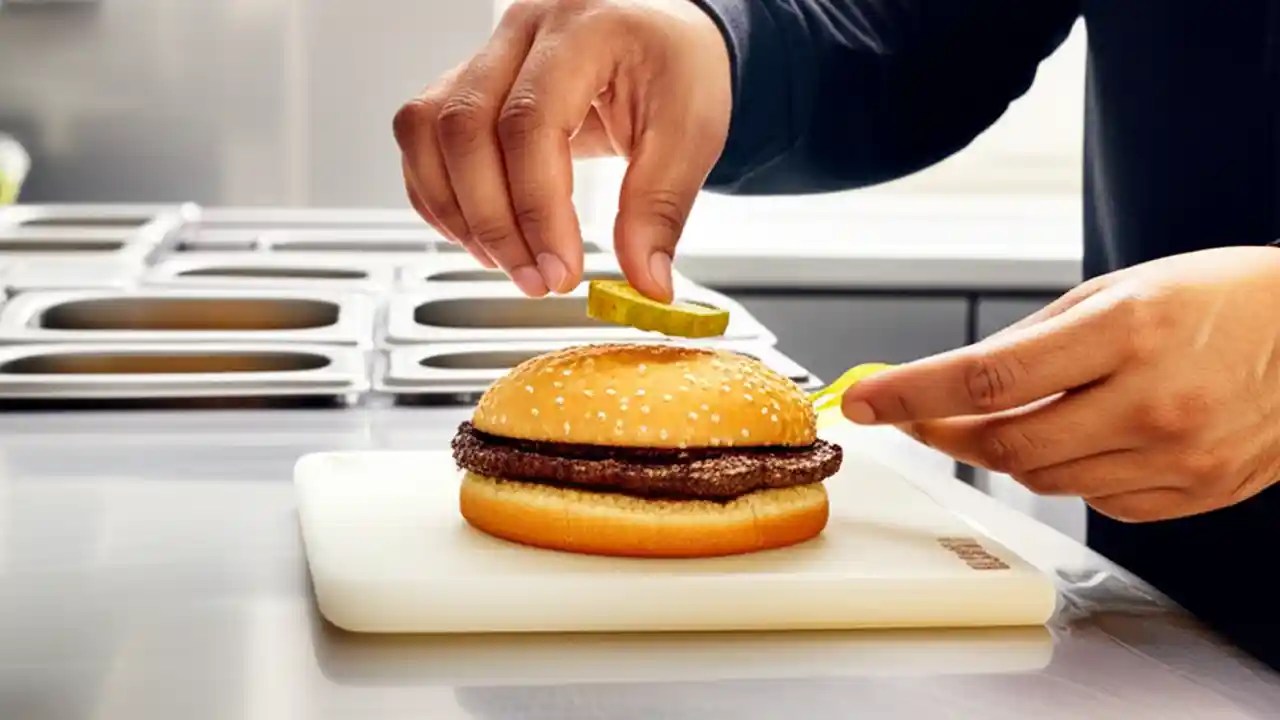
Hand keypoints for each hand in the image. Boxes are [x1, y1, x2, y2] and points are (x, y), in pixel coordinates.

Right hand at [393, 0, 731, 299]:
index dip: (537, 210)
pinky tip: (478, 233)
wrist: (664, 36)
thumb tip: (645, 282)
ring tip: (506, 261)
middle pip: (464, 127)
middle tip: (535, 279)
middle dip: (493, 222)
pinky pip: (422, 135)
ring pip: (426, 128)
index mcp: (584, 28)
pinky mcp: (469, 81)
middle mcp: (523, 29)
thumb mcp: (691, 134)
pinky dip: (439, 194)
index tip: (561, 270)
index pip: (530, 123)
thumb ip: (660, 208)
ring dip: (456, 210)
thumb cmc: (679, 66)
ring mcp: (488, 52)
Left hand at [840, 246, 1279, 521]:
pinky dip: (1073, 473)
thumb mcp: (1120, 289)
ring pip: (1045, 479)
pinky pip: (1098, 501)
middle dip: (946, 433)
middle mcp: (1149, 401)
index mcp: (1124, 331)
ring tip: (1020, 414)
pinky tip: (1095, 436)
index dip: (913, 395)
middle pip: (1006, 445)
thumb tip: (959, 384)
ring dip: (1007, 452)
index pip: (987, 378)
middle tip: (919, 416)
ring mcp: (1176, 457)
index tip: (866, 402)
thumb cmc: (1219, 299)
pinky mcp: (1193, 494)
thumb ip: (1037, 342)